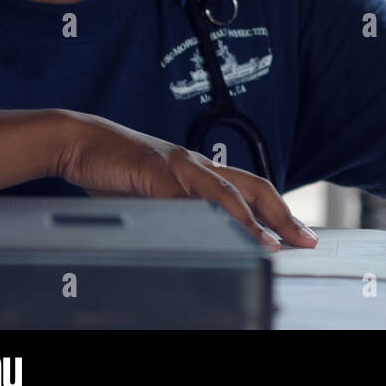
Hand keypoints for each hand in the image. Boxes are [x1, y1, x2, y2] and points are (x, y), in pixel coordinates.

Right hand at [53, 110, 316, 249]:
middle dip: (282, 215)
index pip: (252, 189)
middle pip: (254, 188)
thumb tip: (201, 239)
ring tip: (270, 244)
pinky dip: (206, 217)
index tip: (299, 234)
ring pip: (226, 194)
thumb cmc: (118, 169)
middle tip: (304, 239)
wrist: (81, 142)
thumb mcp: (155, 195)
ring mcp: (179, 167)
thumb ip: (179, 211)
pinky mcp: (156, 174)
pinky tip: (217, 232)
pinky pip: (186, 200)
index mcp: (202, 169)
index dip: (279, 211)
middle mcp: (198, 165)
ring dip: (251, 221)